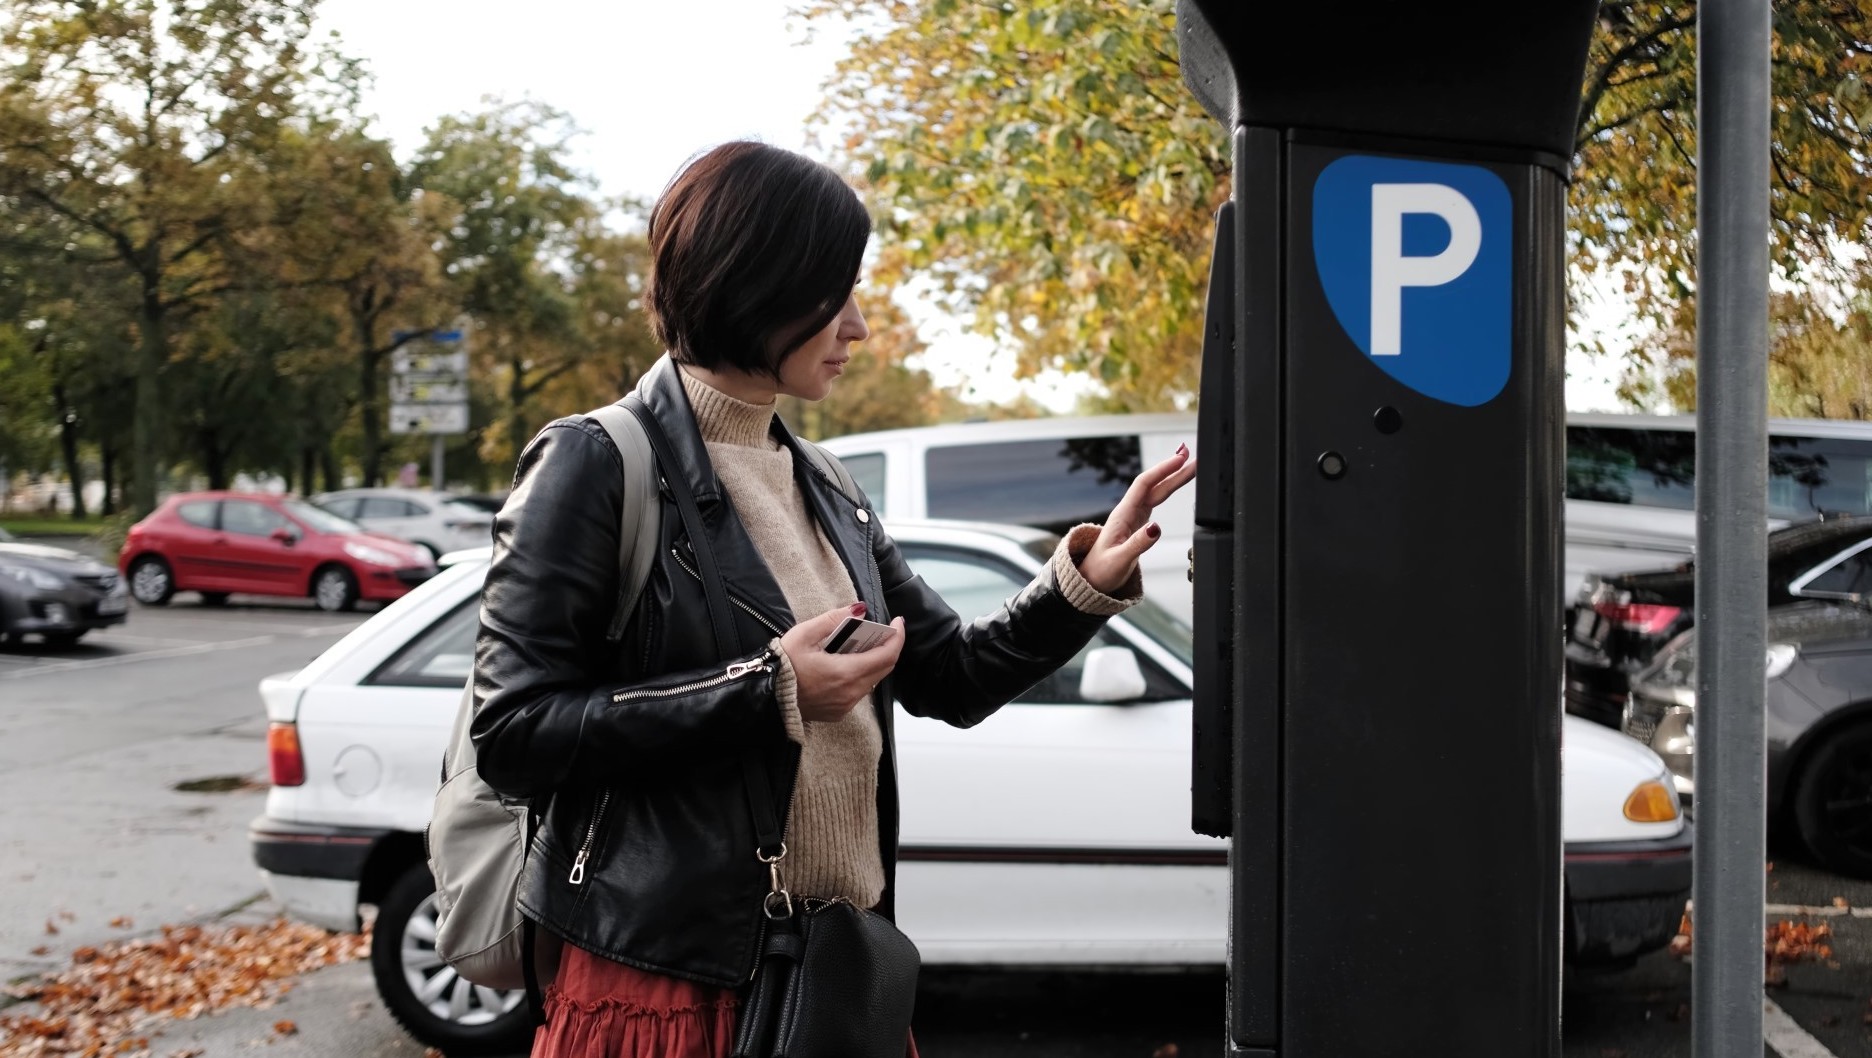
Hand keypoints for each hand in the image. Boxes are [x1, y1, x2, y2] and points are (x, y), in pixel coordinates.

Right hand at [779, 603, 905, 722]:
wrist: (764, 697)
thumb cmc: (782, 665)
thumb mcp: (804, 634)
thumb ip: (834, 619)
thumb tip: (859, 609)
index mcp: (846, 672)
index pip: (887, 655)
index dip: (897, 636)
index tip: (898, 622)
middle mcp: (851, 692)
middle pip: (884, 668)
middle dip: (888, 647)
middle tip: (881, 630)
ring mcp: (846, 705)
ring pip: (872, 680)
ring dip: (874, 662)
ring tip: (863, 645)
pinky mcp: (838, 712)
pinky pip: (859, 692)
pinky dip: (861, 675)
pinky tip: (848, 663)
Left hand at [1078, 444, 1198, 594]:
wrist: (1092, 578)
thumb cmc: (1102, 570)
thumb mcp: (1120, 560)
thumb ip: (1139, 544)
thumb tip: (1156, 527)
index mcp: (1122, 515)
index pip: (1144, 485)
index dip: (1162, 470)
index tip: (1179, 460)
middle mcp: (1128, 511)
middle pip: (1154, 484)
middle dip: (1173, 469)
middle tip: (1191, 455)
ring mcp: (1134, 515)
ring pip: (1157, 490)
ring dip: (1173, 476)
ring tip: (1191, 464)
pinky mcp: (1139, 522)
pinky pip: (1156, 499)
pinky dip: (1168, 488)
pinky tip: (1176, 481)